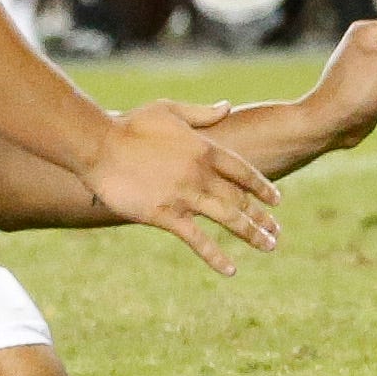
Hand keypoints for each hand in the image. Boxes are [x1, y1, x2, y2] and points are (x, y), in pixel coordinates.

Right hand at [83, 105, 283, 272]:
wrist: (99, 145)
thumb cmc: (131, 125)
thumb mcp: (170, 110)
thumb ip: (202, 113)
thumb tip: (228, 106)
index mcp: (206, 149)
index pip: (244, 172)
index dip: (263, 188)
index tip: (277, 202)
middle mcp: (202, 174)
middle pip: (241, 199)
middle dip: (261, 217)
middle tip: (277, 232)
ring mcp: (185, 196)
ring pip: (228, 218)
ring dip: (251, 234)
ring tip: (270, 247)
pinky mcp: (165, 215)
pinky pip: (197, 239)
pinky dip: (215, 256)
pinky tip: (231, 269)